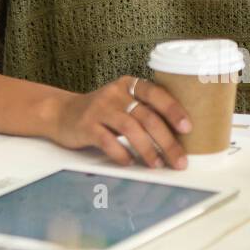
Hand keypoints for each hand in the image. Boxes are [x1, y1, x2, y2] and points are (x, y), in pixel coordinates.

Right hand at [48, 76, 190, 169]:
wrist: (61, 113)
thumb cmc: (102, 112)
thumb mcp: (123, 103)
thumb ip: (145, 111)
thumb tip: (179, 136)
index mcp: (130, 85)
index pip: (156, 93)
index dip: (173, 110)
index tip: (188, 128)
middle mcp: (116, 94)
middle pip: (147, 116)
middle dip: (167, 140)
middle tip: (179, 160)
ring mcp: (100, 109)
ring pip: (130, 128)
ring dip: (147, 149)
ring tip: (157, 164)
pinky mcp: (86, 126)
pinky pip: (107, 141)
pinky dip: (121, 153)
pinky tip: (129, 162)